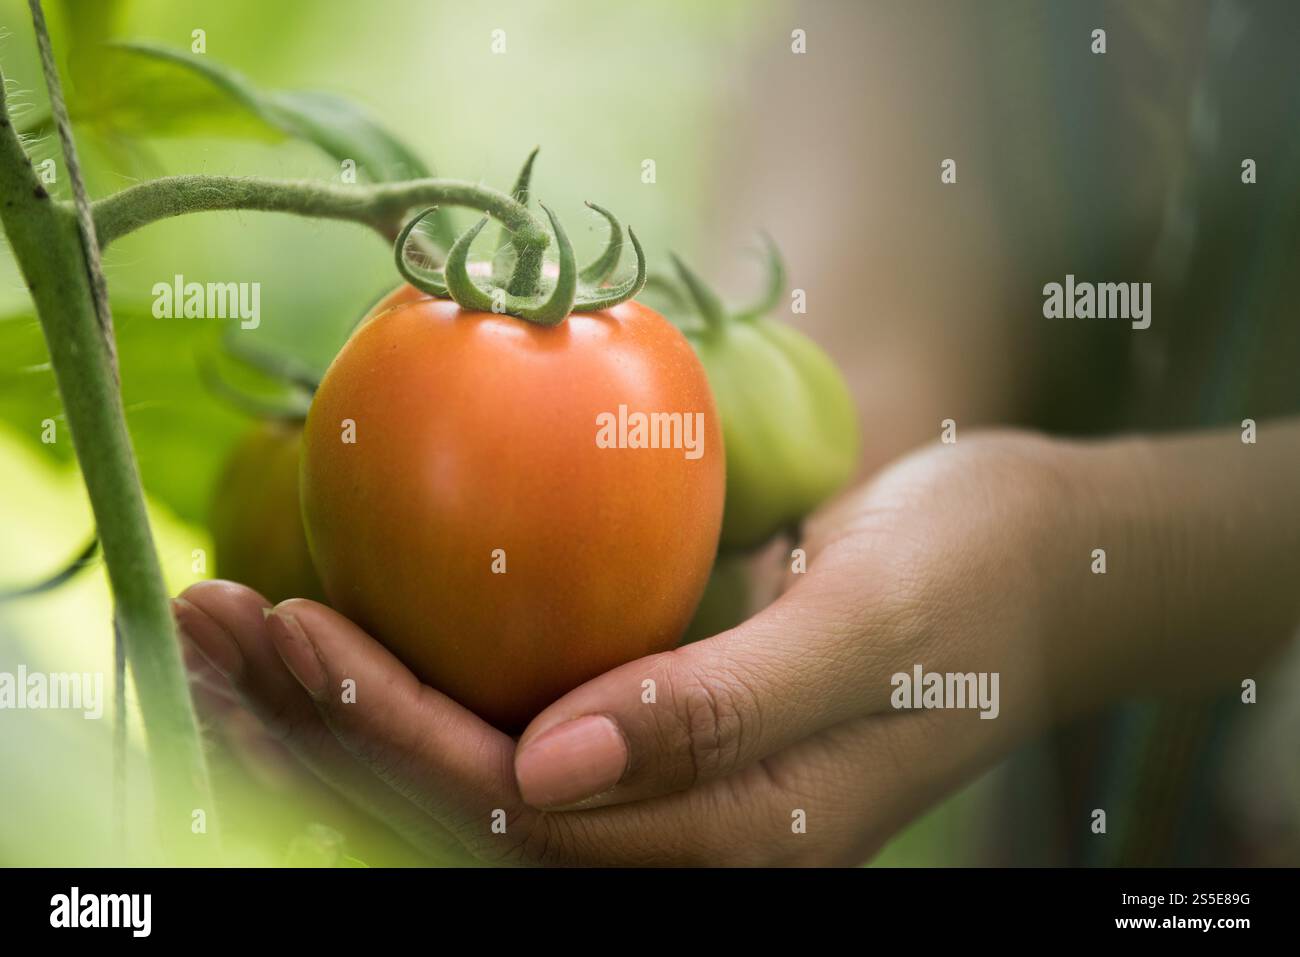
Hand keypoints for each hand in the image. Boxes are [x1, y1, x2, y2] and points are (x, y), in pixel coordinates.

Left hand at [176, 425, 1299, 864]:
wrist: (1028, 560)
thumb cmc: (968, 580)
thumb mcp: (870, 628)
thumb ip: (727, 713)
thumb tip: (552, 770)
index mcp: (739, 843)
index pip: (520, 811)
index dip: (391, 731)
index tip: (293, 625)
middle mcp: (679, 838)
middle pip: (458, 813)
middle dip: (319, 730)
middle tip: (208, 623)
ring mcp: (659, 789)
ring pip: (457, 778)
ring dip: (332, 711)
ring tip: (224, 628)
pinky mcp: (647, 726)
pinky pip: (496, 724)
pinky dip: (399, 679)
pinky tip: (327, 622)